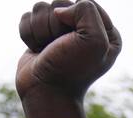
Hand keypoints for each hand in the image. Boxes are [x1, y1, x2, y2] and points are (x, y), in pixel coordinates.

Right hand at [16, 1, 120, 117]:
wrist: (46, 93)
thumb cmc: (72, 70)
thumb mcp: (94, 40)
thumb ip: (87, 10)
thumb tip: (59, 11)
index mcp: (106, 32)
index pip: (86, 2)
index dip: (75, 18)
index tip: (75, 40)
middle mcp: (84, 30)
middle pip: (60, 2)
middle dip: (55, 25)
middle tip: (60, 47)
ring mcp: (60, 33)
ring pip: (40, 8)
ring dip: (40, 30)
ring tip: (48, 50)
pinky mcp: (40, 36)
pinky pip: (26, 18)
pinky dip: (28, 34)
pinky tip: (37, 50)